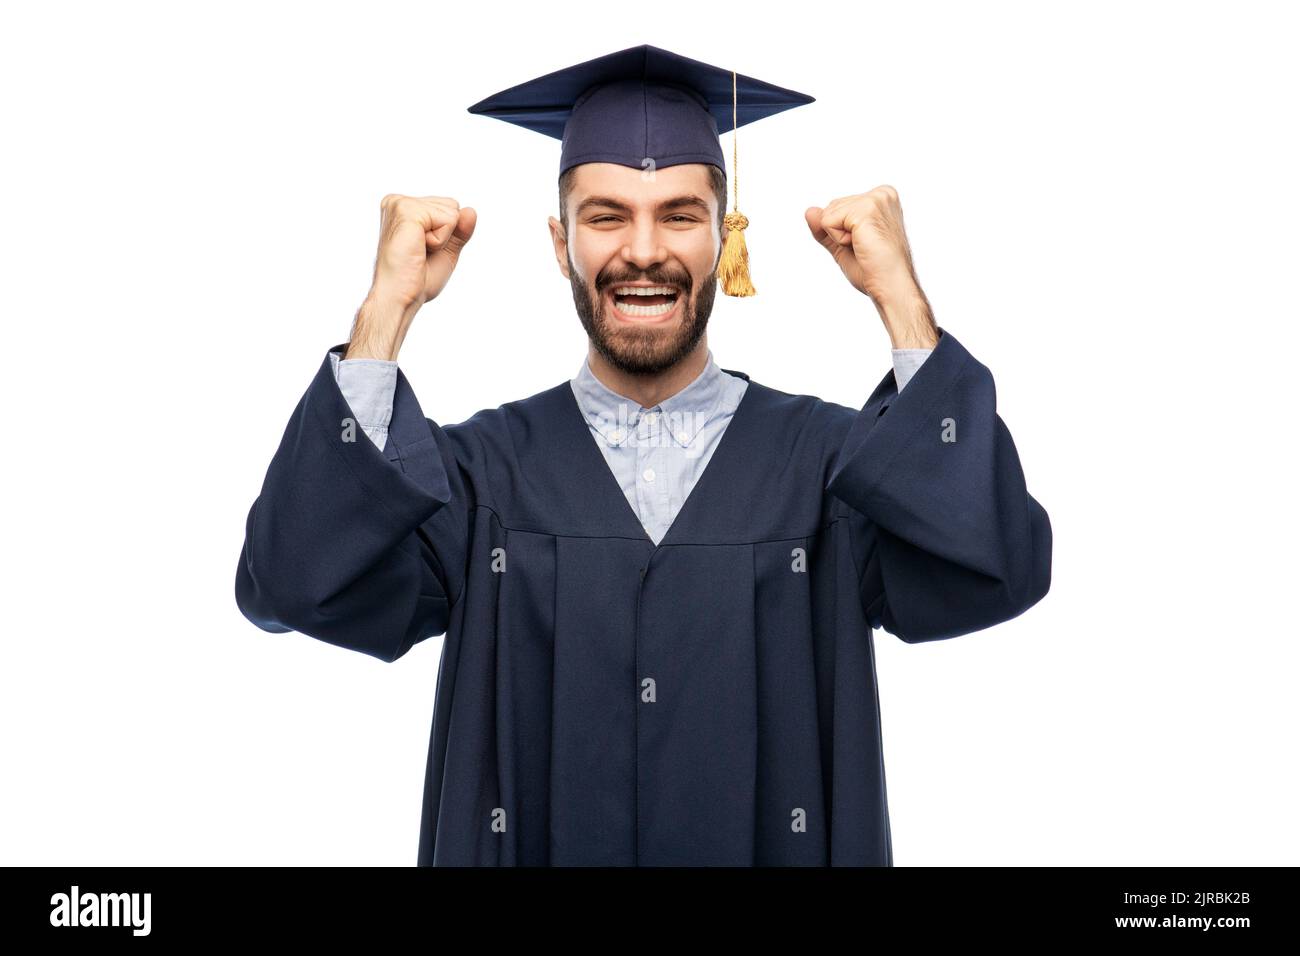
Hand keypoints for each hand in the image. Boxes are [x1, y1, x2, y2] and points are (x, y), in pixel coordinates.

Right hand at [347, 194, 476, 359]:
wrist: (400, 296)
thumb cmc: (417, 279)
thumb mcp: (446, 251)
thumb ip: (460, 230)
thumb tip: (471, 210)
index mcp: (404, 208)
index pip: (448, 208)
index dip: (447, 234)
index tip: (423, 250)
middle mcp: (398, 201)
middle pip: (452, 205)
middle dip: (446, 234)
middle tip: (421, 252)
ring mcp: (400, 203)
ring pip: (452, 211)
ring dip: (443, 239)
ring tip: (418, 251)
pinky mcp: (406, 210)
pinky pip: (448, 219)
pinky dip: (440, 240)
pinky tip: (418, 249)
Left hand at [806, 186, 936, 347]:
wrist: (890, 286)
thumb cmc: (873, 269)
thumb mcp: (843, 244)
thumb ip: (825, 227)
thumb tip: (809, 211)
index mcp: (881, 198)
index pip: (838, 207)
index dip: (841, 232)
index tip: (865, 244)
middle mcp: (881, 193)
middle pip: (831, 207)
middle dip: (838, 233)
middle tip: (864, 247)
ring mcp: (875, 199)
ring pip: (828, 214)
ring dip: (838, 237)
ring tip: (864, 246)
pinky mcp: (866, 208)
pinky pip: (828, 221)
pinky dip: (838, 240)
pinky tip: (860, 245)